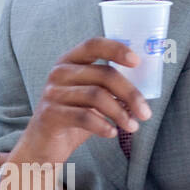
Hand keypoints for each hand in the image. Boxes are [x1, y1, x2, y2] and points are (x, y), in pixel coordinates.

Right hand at [20, 37, 151, 165]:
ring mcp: (53, 92)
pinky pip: (84, 116)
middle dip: (130, 94)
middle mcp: (60, 72)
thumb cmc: (73, 118)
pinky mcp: (50, 114)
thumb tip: (143, 90)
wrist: (43, 145)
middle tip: (146, 113)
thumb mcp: (92, 98)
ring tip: (132, 126)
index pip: (94, 45)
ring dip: (120, 113)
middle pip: (103, 74)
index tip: (137, 62)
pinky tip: (112, 133)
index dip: (117, 49)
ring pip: (96, 96)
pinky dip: (103, 125)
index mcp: (71, 61)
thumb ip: (110, 89)